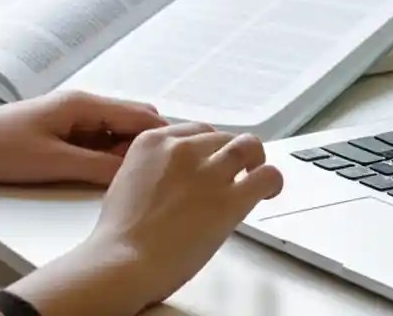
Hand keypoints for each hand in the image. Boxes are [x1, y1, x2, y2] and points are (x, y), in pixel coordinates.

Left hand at [0, 91, 166, 185]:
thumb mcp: (53, 163)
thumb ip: (97, 169)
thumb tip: (136, 175)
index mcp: (85, 104)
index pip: (141, 115)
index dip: (167, 135)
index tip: (189, 154)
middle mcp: (83, 105)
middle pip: (134, 121)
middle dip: (152, 144)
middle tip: (168, 172)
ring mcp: (73, 118)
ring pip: (117, 133)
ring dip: (130, 152)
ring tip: (146, 177)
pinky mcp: (63, 131)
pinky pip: (99, 141)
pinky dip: (111, 155)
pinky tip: (114, 175)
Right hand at [9, 122, 283, 314]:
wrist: (122, 262)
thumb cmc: (119, 235)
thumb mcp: (127, 182)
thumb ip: (155, 169)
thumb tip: (174, 177)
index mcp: (153, 142)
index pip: (195, 130)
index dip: (209, 146)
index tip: (213, 158)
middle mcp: (183, 149)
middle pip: (222, 136)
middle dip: (230, 153)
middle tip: (236, 171)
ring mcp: (208, 171)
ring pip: (248, 146)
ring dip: (255, 159)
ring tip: (256, 175)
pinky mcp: (229, 199)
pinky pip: (266, 175)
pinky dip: (272, 180)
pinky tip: (268, 192)